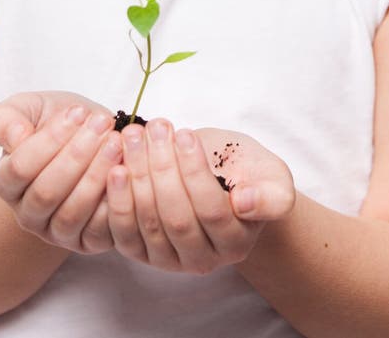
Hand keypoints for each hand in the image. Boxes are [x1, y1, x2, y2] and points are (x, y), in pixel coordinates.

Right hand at [0, 91, 120, 253]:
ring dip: (96, 174)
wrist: (91, 137)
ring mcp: (58, 232)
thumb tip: (15, 137)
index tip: (77, 111)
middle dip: (77, 155)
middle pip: (45, 193)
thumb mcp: (30, 108)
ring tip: (115, 141)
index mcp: (6, 183)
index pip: (19, 168)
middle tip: (101, 124)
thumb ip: (7, 118)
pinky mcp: (89, 240)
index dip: (49, 139)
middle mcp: (28, 214)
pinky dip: (114, 198)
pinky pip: (99, 229)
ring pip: (71, 213)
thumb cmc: (57, 122)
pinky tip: (125, 167)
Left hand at [105, 119, 294, 273]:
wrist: (218, 177)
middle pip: (176, 217)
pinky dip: (116, 200)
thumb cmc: (245, 173)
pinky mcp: (139, 252)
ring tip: (134, 136)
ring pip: (148, 221)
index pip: (212, 210)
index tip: (185, 132)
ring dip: (138, 175)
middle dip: (162, 167)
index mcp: (236, 242)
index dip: (195, 171)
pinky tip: (115, 167)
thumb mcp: (272, 178)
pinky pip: (122, 232)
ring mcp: (168, 260)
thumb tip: (244, 203)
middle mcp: (202, 260)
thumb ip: (272, 196)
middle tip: (155, 128)